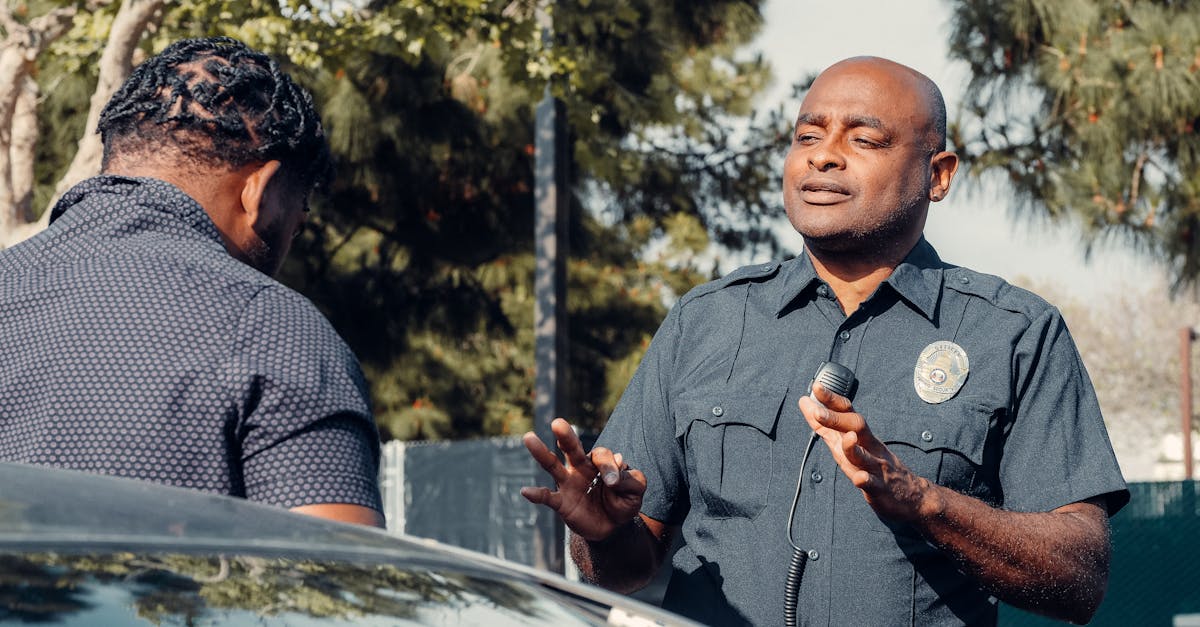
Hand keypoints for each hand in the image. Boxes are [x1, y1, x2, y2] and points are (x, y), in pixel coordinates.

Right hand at [520, 418, 646, 541]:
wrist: (613, 527)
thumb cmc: (624, 502)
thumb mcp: (636, 490)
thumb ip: (632, 479)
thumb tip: (618, 467)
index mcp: (599, 462)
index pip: (601, 455)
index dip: (608, 466)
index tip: (614, 483)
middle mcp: (580, 468)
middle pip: (571, 448)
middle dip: (565, 436)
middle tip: (557, 423)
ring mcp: (568, 484)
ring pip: (552, 465)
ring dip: (541, 452)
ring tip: (529, 437)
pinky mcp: (562, 503)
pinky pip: (547, 497)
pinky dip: (536, 494)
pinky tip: (526, 491)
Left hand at [798, 382, 938, 522]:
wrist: (908, 494)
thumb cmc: (872, 465)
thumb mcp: (846, 444)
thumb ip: (825, 426)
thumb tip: (805, 403)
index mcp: (861, 435)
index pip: (847, 412)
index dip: (831, 400)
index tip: (816, 387)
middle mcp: (869, 446)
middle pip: (857, 427)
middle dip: (836, 419)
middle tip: (817, 412)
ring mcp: (876, 467)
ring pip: (865, 455)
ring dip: (853, 447)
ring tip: (846, 438)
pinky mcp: (879, 488)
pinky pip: (872, 483)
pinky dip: (865, 480)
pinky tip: (859, 478)